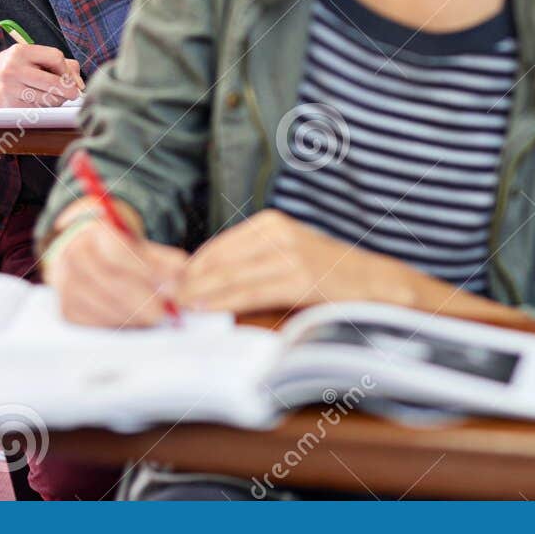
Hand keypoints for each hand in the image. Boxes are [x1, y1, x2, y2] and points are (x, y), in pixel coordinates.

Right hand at [0, 43, 80, 106]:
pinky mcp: (9, 106)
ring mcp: (10, 89)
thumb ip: (55, 63)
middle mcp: (14, 69)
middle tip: (73, 93)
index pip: (56, 57)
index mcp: (21, 52)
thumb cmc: (8, 68)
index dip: (67, 69)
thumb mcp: (27, 56)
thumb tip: (79, 82)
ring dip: (57, 100)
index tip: (68, 77)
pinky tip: (40, 102)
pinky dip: (44, 108)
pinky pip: (38, 110)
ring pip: (49, 100)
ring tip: (53, 96)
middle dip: (69, 90)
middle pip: (55, 82)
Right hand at [43, 209, 189, 327]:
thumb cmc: (120, 253)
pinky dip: (118, 326)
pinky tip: (136, 325)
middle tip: (167, 313)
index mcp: (94, 232)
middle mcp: (73, 257)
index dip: (148, 271)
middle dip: (143, 300)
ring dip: (133, 317)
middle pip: (111, 282)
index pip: (120, 252)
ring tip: (157, 319)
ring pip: (102, 305)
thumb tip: (182, 275)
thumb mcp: (142, 247)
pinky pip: (94, 323)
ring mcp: (66, 285)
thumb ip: (163, 260)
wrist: (87, 259)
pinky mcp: (66, 310)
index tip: (173, 286)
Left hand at [175, 209, 418, 314]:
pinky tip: (204, 309)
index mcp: (271, 224)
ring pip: (231, 275)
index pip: (216, 248)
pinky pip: (251, 290)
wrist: (378, 285)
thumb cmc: (328, 279)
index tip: (162, 286)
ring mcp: (290, 253)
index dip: (187, 269)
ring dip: (198, 293)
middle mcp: (278, 232)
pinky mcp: (301, 276)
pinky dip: (224, 301)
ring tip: (172, 307)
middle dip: (186, 281)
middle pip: (218, 260)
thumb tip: (200, 288)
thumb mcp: (287, 261)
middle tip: (156, 299)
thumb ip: (249, 269)